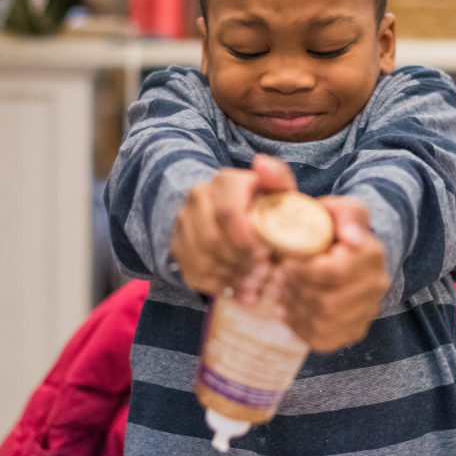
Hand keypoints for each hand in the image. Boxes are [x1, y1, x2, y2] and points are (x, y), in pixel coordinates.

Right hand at [171, 155, 296, 298]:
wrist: (230, 212)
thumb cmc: (264, 205)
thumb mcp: (277, 190)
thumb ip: (277, 178)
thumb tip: (261, 163)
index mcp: (225, 182)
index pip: (227, 213)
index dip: (246, 240)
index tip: (266, 255)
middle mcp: (198, 197)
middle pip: (212, 239)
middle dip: (240, 262)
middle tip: (263, 277)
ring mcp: (184, 221)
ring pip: (201, 258)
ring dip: (230, 277)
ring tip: (254, 287)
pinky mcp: (178, 245)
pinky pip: (193, 272)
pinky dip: (219, 286)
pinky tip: (239, 291)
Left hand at [274, 196, 388, 352]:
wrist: (345, 248)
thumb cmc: (333, 226)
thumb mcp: (338, 210)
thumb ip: (346, 216)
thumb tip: (353, 238)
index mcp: (371, 254)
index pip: (338, 273)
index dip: (305, 271)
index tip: (286, 262)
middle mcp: (375, 286)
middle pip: (329, 302)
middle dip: (296, 291)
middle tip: (278, 277)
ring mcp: (367, 311)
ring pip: (324, 323)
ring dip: (295, 308)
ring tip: (281, 291)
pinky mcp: (354, 330)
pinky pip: (323, 340)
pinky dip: (299, 327)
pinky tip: (288, 310)